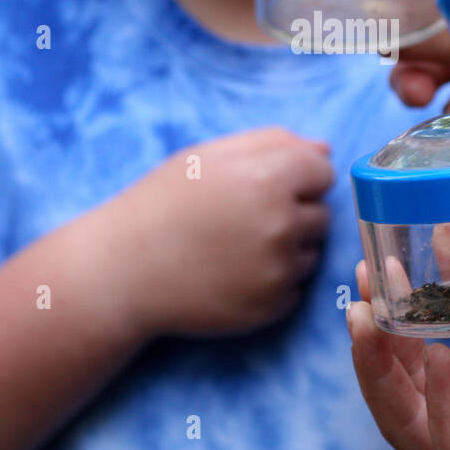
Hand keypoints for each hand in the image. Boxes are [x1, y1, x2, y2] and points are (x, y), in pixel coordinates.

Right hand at [127, 127, 333, 336]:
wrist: (124, 270)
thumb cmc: (164, 203)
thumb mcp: (209, 156)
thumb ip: (273, 142)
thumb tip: (324, 150)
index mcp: (269, 178)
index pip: (323, 172)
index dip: (295, 176)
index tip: (262, 185)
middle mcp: (281, 224)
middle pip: (321, 213)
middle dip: (293, 212)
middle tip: (242, 218)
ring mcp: (278, 270)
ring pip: (311, 252)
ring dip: (288, 248)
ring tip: (236, 246)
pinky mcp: (272, 306)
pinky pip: (295, 287)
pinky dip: (275, 281)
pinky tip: (234, 273)